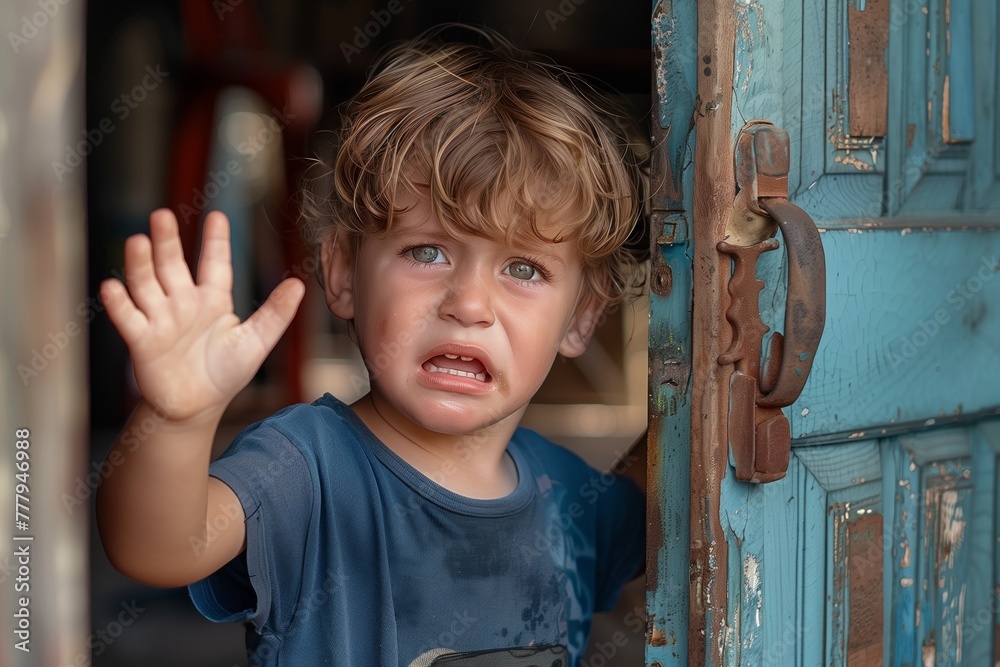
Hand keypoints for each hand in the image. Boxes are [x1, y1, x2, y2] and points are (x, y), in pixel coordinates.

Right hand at [102, 209, 304, 421]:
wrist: (197, 407)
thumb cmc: (226, 373)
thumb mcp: (256, 341)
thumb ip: (275, 313)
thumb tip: (299, 285)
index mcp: (213, 299)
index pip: (215, 263)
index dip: (216, 241)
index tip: (217, 216)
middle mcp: (183, 302)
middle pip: (172, 265)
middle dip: (167, 241)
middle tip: (162, 216)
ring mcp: (160, 318)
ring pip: (146, 284)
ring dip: (140, 264)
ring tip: (137, 241)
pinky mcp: (142, 340)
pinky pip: (128, 318)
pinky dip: (119, 303)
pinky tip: (112, 287)